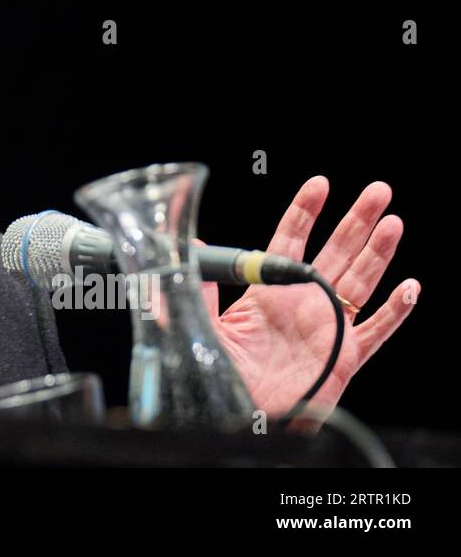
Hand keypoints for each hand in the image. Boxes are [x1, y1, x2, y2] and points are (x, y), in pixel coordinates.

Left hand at [199, 176, 419, 429]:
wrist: (241, 416)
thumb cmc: (221, 374)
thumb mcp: (201, 324)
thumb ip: (200, 285)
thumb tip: (191, 242)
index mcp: (268, 292)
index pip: (289, 241)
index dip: (305, 212)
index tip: (320, 184)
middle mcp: (303, 303)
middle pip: (335, 252)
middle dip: (356, 220)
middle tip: (378, 191)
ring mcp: (328, 327)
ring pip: (361, 282)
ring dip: (379, 252)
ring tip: (393, 222)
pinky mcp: (346, 356)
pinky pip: (377, 331)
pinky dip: (396, 310)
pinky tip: (410, 287)